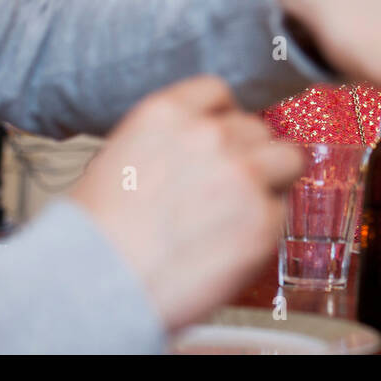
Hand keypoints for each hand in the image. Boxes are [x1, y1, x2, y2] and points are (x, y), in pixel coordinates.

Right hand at [70, 76, 302, 331]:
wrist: (92, 287)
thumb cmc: (93, 236)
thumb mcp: (119, 158)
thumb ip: (170, 143)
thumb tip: (200, 149)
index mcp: (168, 113)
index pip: (218, 93)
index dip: (222, 120)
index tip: (221, 141)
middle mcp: (210, 135)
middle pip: (257, 129)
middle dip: (247, 156)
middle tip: (227, 190)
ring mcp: (243, 174)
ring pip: (288, 160)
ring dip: (271, 182)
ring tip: (240, 214)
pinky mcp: (262, 220)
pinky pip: (280, 213)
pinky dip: (263, 230)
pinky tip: (229, 248)